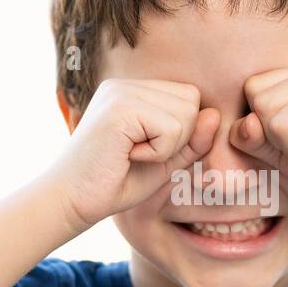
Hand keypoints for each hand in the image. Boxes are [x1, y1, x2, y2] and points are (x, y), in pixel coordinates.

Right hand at [50, 79, 219, 229]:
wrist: (71, 201)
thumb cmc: (115, 184)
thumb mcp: (165, 162)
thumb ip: (193, 140)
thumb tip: (216, 114)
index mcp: (133, 91)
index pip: (188, 98)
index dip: (181, 134)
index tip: (145, 152)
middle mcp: (125, 85)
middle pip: (191, 101)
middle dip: (178, 139)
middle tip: (139, 155)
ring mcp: (121, 92)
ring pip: (185, 114)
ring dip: (167, 147)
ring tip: (132, 155)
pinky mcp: (120, 108)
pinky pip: (171, 128)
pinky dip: (158, 152)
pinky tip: (128, 156)